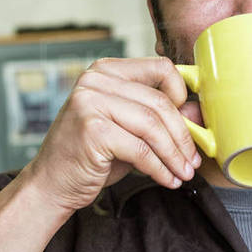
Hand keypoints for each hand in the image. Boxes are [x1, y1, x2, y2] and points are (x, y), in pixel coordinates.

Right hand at [21, 56, 201, 214]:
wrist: (52, 183)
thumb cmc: (91, 155)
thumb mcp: (129, 130)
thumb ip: (160, 116)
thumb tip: (199, 112)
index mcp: (106, 70)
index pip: (160, 68)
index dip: (182, 94)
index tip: (192, 122)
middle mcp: (95, 81)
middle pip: (159, 102)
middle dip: (183, 136)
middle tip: (194, 160)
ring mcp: (90, 102)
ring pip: (152, 126)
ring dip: (174, 155)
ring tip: (184, 172)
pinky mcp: (92, 130)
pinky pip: (141, 150)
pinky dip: (159, 168)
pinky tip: (167, 179)